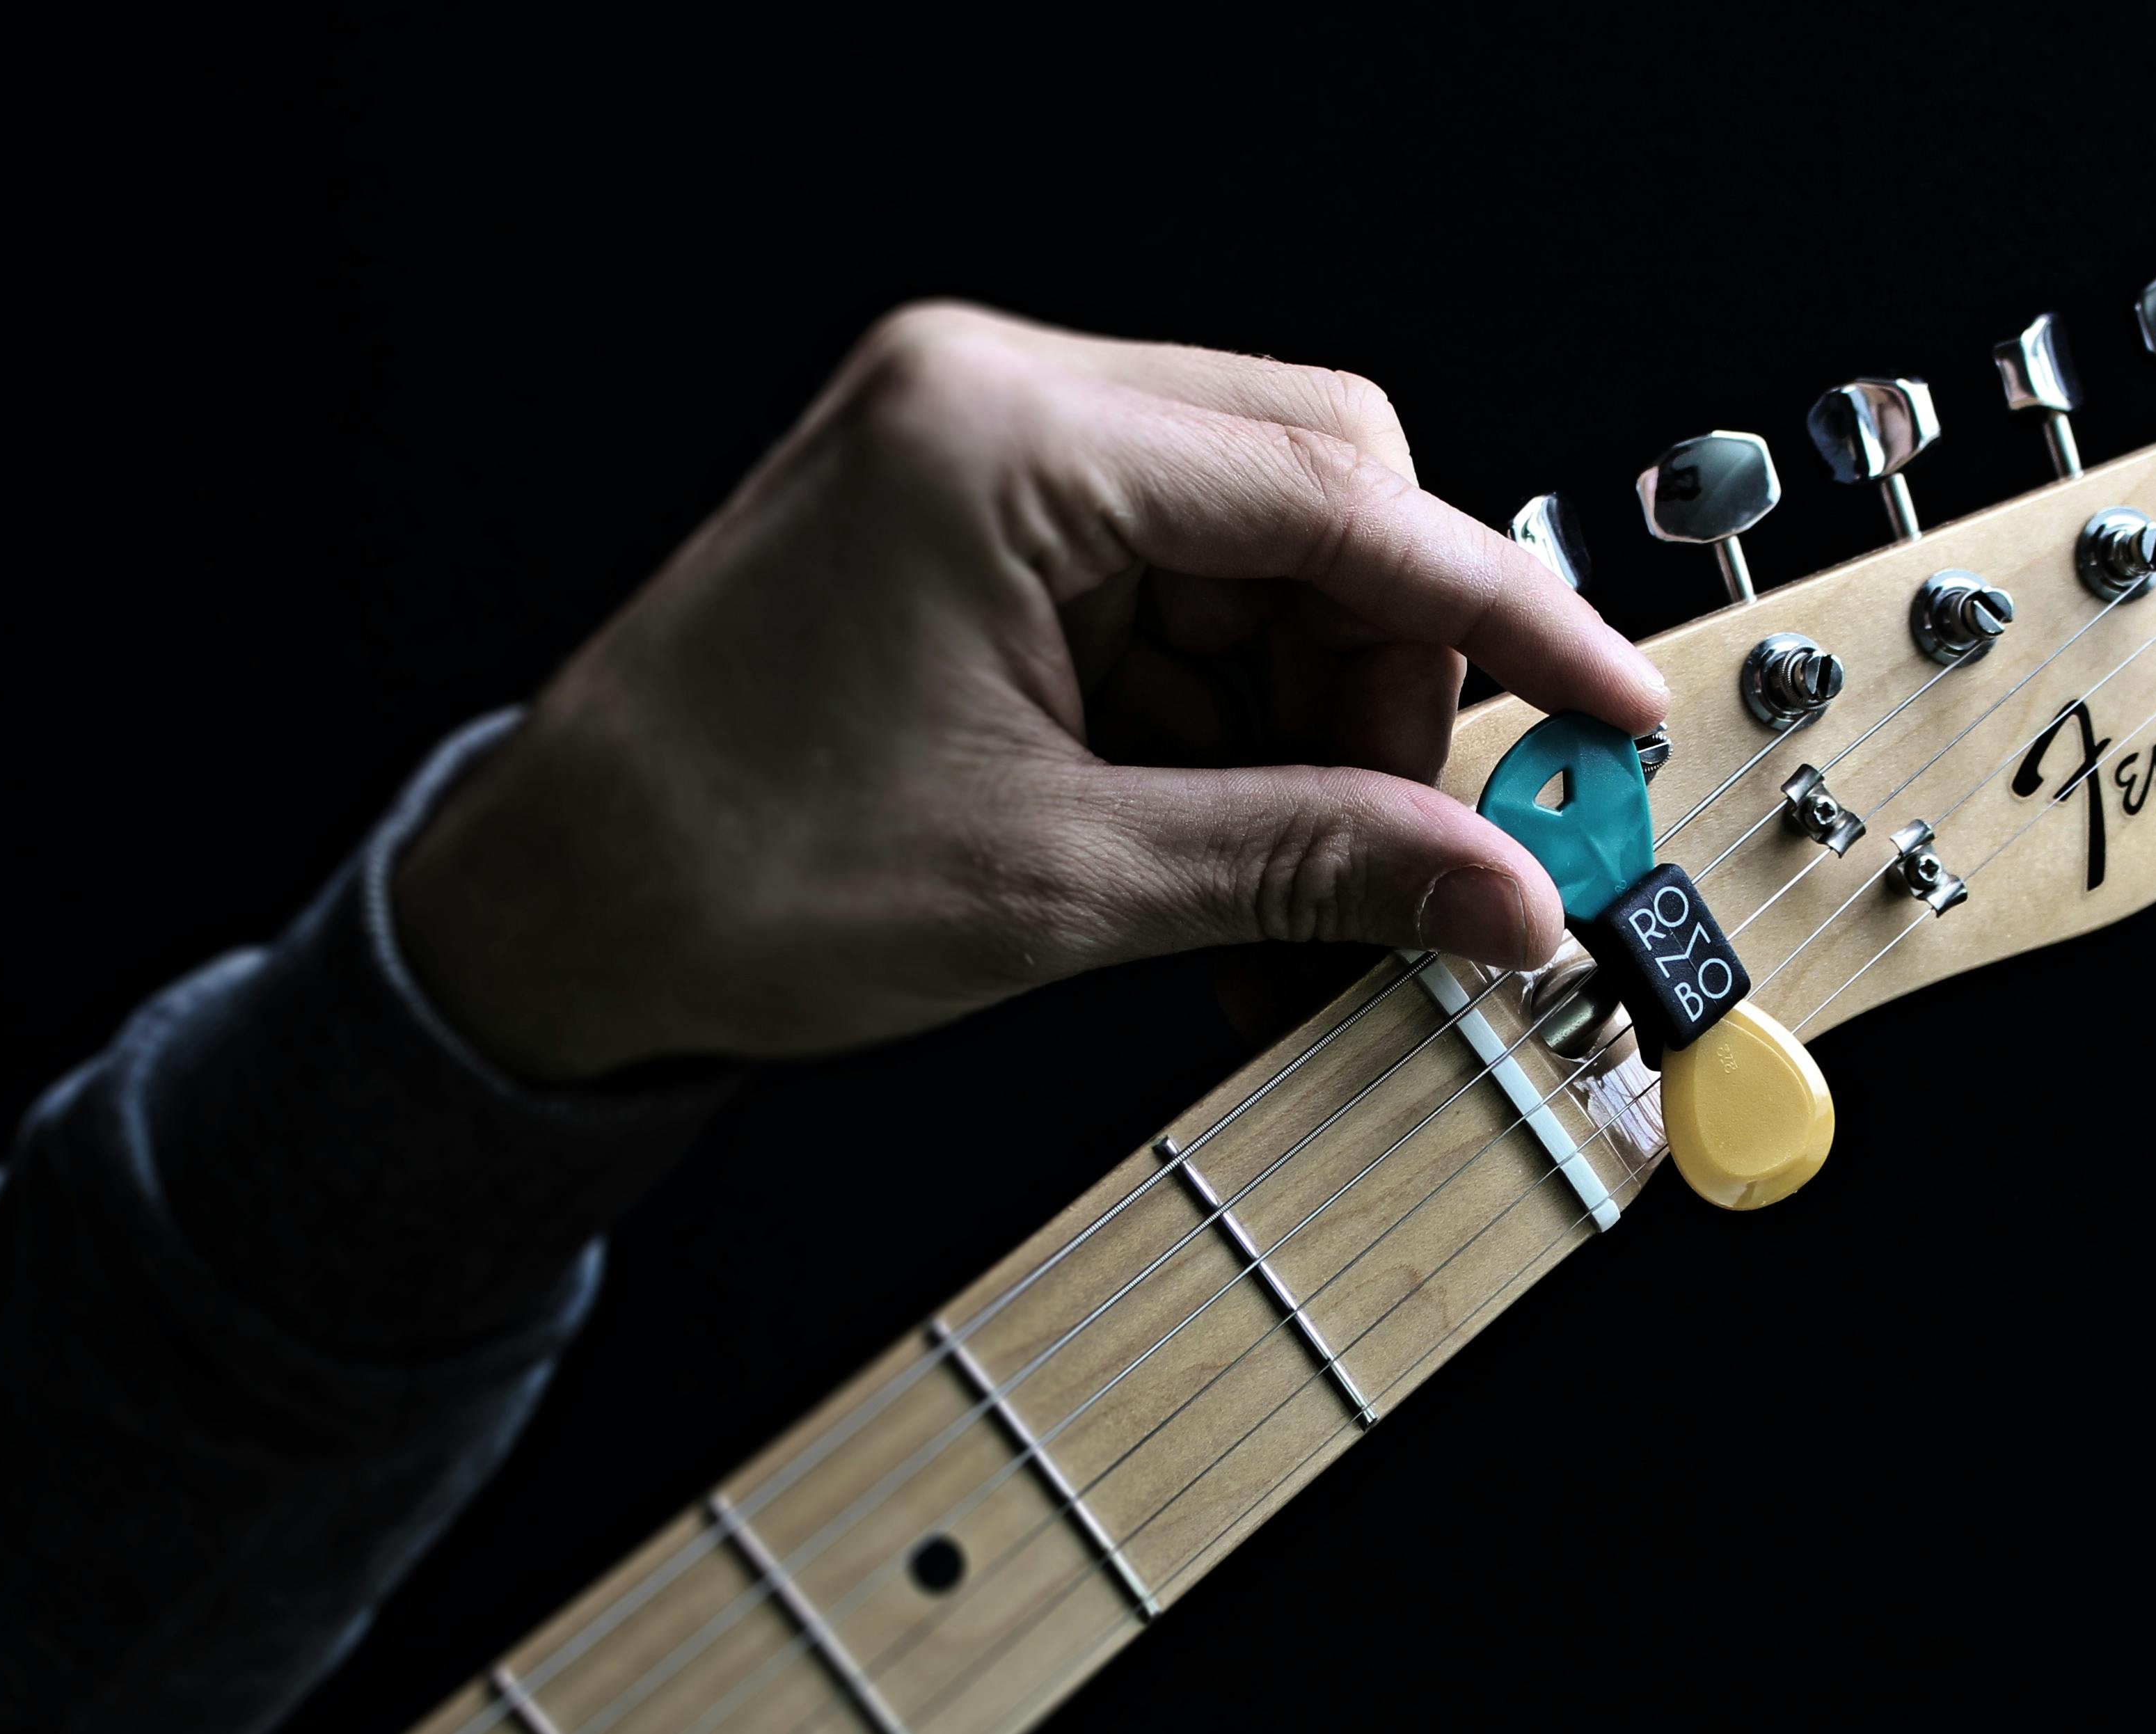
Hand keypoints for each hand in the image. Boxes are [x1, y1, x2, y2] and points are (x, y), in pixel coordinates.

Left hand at [390, 303, 1668, 1078]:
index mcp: (1002, 440)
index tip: (1606, 709)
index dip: (1504, 613)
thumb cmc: (730, 877)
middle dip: (1394, 673)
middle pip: (1320, 485)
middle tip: (1414, 842)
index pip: (1339, 493)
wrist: (549, 913)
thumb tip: (1500, 893)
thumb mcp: (1059, 886)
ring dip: (1312, 711)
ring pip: (1265, 545)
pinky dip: (1229, 715)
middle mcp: (998, 398)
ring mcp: (987, 446)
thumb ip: (1309, 867)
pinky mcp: (982, 517)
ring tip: (1295, 877)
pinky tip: (1224, 832)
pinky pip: (1180, 589)